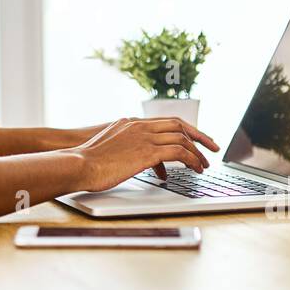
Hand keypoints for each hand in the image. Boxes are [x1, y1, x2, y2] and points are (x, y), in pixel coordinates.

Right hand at [74, 117, 219, 192]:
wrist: (78, 163)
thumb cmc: (88, 161)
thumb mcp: (109, 147)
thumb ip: (126, 147)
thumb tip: (137, 160)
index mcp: (132, 123)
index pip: (166, 121)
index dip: (185, 129)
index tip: (197, 138)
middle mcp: (140, 126)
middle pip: (179, 125)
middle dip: (199, 136)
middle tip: (211, 148)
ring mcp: (144, 137)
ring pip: (182, 138)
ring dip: (197, 152)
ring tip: (203, 166)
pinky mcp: (146, 152)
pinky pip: (178, 152)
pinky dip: (191, 160)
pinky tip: (194, 169)